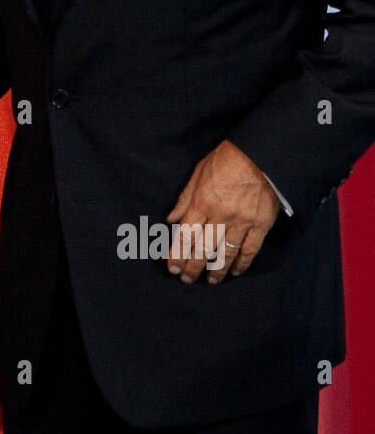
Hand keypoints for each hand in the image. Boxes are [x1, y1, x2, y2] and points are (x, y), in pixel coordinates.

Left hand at [165, 139, 280, 283]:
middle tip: (186, 279)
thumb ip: (185, 198)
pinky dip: (242, 263)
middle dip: (192, 267)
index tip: (172, 267)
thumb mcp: (199, 172)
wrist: (262, 152)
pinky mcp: (261, 224)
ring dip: (216, 270)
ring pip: (226, 253)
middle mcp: (221, 215)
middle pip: (203, 248)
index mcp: (203, 201)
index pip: (186, 235)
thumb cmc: (227, 159)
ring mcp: (242, 221)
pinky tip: (234, 272)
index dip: (178, 254)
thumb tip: (171, 219)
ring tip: (209, 281)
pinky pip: (250, 249)